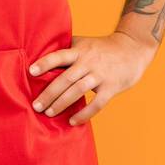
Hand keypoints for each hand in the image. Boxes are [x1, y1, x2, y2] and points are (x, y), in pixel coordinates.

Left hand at [28, 31, 156, 124]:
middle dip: (49, 93)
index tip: (31, 72)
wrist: (132, 49)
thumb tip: (40, 58)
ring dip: (62, 103)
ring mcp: (101, 74)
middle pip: (66, 78)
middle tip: (36, 106)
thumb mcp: (85, 43)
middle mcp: (89, 61)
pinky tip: (73, 121)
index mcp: (79, 50)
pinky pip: (97, 103)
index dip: (45, 63)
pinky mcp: (112, 86)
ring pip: (78, 90)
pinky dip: (84, 113)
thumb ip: (67, 50)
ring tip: (49, 113)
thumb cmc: (102, 48)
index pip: (59, 55)